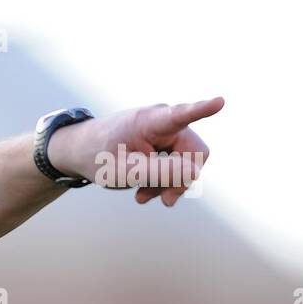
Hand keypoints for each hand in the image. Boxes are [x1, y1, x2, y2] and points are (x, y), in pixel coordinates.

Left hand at [49, 97, 224, 205]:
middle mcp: (164, 121)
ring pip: (186, 163)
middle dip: (180, 180)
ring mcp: (167, 131)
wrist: (82, 152)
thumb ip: (160, 173)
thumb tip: (194, 172)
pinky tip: (145, 192)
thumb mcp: (125, 171)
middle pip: (193, 154)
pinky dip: (164, 181)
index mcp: (150, 121)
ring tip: (143, 196)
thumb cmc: (99, 156)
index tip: (219, 102)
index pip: (180, 115)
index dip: (202, 110)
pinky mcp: (166, 142)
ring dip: (169, 183)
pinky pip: (177, 165)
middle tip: (165, 201)